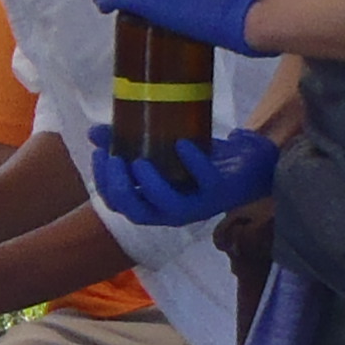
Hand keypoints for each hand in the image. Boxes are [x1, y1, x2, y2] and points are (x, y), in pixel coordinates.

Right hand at [92, 126, 281, 228]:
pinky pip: (204, 182)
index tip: (99, 154)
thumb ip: (130, 142)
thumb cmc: (202, 160)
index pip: (118, 204)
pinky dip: (192, 162)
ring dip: (149, 185)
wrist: (250, 164)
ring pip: (166, 207)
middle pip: (135, 212)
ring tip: (139, 160)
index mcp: (154, 202)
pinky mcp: (220, 190)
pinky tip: (182, 144)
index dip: (103, 184)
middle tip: (114, 159)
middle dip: (119, 188)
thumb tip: (93, 131)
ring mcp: (197, 203)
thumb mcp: (162, 148)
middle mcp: (172, 210)